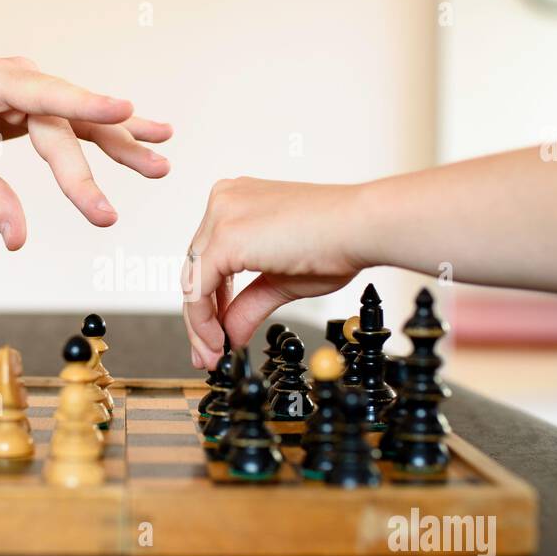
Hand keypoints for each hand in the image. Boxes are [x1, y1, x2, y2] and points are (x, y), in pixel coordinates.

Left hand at [0, 56, 171, 248]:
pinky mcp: (37, 106)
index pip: (46, 95)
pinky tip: (145, 137)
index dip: (87, 104)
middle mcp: (22, 78)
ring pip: (83, 120)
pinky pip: (76, 123)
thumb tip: (18, 240)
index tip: (124, 109)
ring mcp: (33, 90)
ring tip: (163, 159)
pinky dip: (108, 134)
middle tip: (111, 213)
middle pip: (67, 125)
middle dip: (97, 164)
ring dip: (123, 140)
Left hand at [183, 177, 367, 368]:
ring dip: (200, 324)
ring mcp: (221, 215)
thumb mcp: (280, 281)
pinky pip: (198, 287)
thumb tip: (229, 334)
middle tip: (206, 353)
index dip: (209, 302)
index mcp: (237, 201)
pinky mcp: (225, 237)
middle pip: (196, 269)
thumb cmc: (337, 242)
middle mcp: (223, 200)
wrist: (363, 227)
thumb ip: (248, 305)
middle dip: (201, 317)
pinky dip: (203, 320)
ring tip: (212, 354)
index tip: (214, 335)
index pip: (208, 259)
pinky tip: (217, 342)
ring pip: (193, 279)